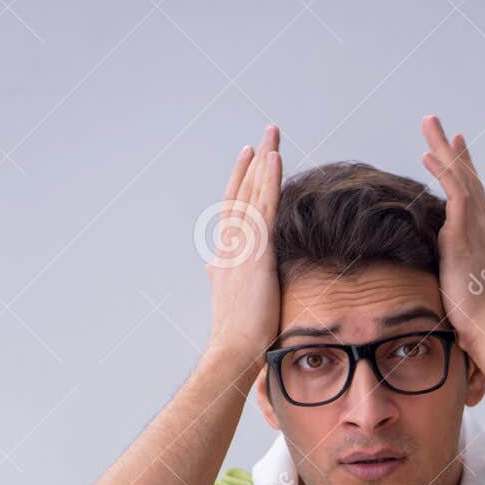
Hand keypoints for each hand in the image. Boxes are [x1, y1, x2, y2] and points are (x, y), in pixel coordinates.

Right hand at [205, 123, 282, 370]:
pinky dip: (268, 181)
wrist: (234, 352)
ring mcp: (241, 247)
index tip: (249, 157)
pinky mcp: (255, 252)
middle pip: (241, 193)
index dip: (240, 181)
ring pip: (252, 194)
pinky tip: (274, 159)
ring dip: (263, 161)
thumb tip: (210, 268)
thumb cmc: (236, 338)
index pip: (232, 210)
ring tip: (271, 134)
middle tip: (265, 133)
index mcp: (224, 257)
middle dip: (254, 161)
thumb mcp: (229, 300)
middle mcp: (229, 246)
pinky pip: (263, 208)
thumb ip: (221, 278)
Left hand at [421, 115, 484, 360]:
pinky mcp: (462, 234)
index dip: (465, 174)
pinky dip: (444, 172)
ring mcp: (474, 228)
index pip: (474, 199)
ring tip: (430, 126)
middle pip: (468, 180)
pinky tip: (431, 156)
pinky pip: (454, 193)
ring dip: (444, 151)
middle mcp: (483, 227)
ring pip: (460, 179)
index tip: (455, 153)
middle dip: (455, 153)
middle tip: (443, 128)